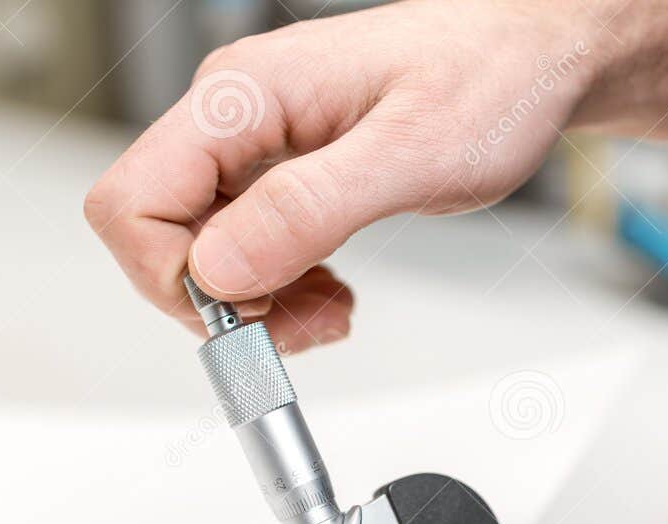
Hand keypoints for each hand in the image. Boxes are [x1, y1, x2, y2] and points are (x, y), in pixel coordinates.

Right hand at [83, 0, 604, 351]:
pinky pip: (241, 247)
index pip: (134, 200)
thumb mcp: (412, 154)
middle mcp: (234, 115)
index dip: (174, 277)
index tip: (250, 314)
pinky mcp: (278, 171)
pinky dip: (276, 289)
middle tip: (302, 323)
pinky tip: (326, 289)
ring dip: (252, 305)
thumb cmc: (491, 78)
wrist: (533, 57)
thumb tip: (219, 267)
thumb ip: (309, 210)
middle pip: (156, 234)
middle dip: (218, 302)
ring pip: (198, 250)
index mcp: (245, 96)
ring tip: (328, 309)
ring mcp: (252, 144)